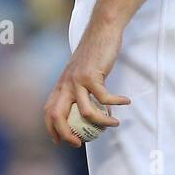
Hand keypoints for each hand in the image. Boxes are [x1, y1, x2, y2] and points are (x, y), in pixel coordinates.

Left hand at [43, 20, 129, 146]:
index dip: (51, 129)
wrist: (101, 31)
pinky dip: (116, 103)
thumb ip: (80, 90)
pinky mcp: (92, 75)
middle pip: (57, 116)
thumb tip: (88, 114)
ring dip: (101, 122)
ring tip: (114, 124)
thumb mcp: (81, 73)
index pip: (48, 111)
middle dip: (66, 134)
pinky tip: (126, 101)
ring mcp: (77, 80)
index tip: (61, 142)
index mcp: (61, 85)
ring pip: (85, 112)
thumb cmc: (94, 54)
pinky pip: (105, 98)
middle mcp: (65, 84)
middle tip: (80, 143)